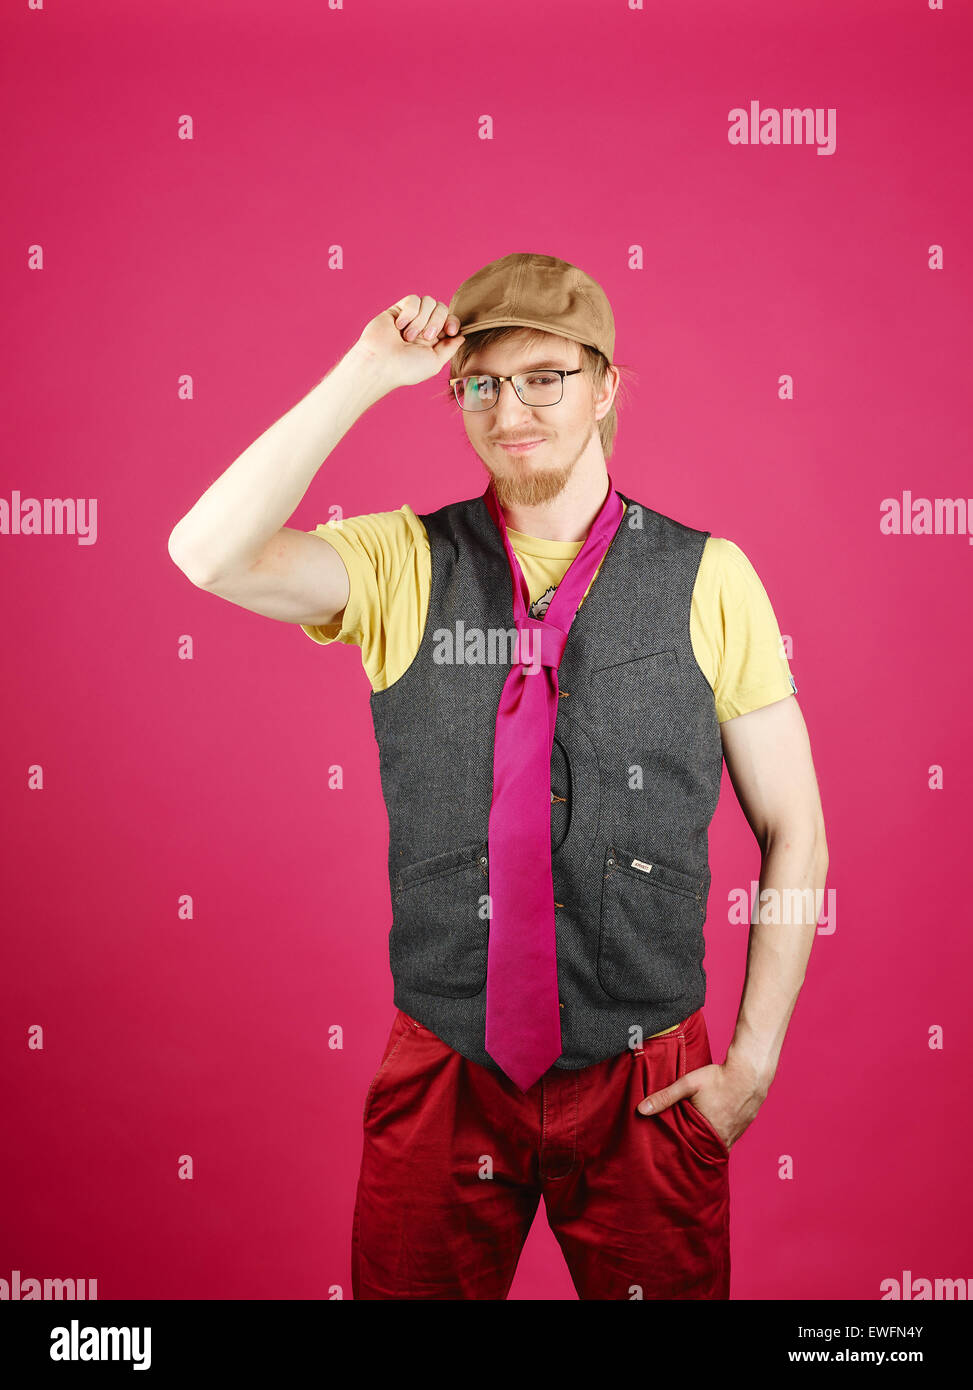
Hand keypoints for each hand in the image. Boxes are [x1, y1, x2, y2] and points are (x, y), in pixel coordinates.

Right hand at [354, 294, 465, 389]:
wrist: (381, 363)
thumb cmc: (406, 368)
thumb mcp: (435, 362)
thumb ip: (450, 348)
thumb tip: (462, 336)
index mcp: (434, 340)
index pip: (450, 320)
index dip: (453, 322)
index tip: (450, 331)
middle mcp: (423, 326)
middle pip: (442, 308)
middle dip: (437, 321)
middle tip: (426, 337)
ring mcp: (411, 317)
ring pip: (428, 301)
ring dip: (421, 320)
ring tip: (408, 336)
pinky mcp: (398, 309)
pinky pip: (413, 300)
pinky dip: (409, 313)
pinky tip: (399, 326)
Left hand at [635, 1056, 767, 1151]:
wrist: (750, 1072)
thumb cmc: (718, 1078)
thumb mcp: (688, 1084)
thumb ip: (665, 1097)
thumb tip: (641, 1109)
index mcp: (708, 1132)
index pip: (693, 1153)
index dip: (683, 1156)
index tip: (673, 1159)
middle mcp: (724, 1138)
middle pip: (706, 1151)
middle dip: (696, 1152)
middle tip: (683, 1154)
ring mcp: (737, 1133)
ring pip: (719, 1145)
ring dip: (709, 1144)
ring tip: (696, 1143)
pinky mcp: (744, 1125)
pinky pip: (730, 1136)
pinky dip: (721, 1136)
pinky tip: (714, 1129)